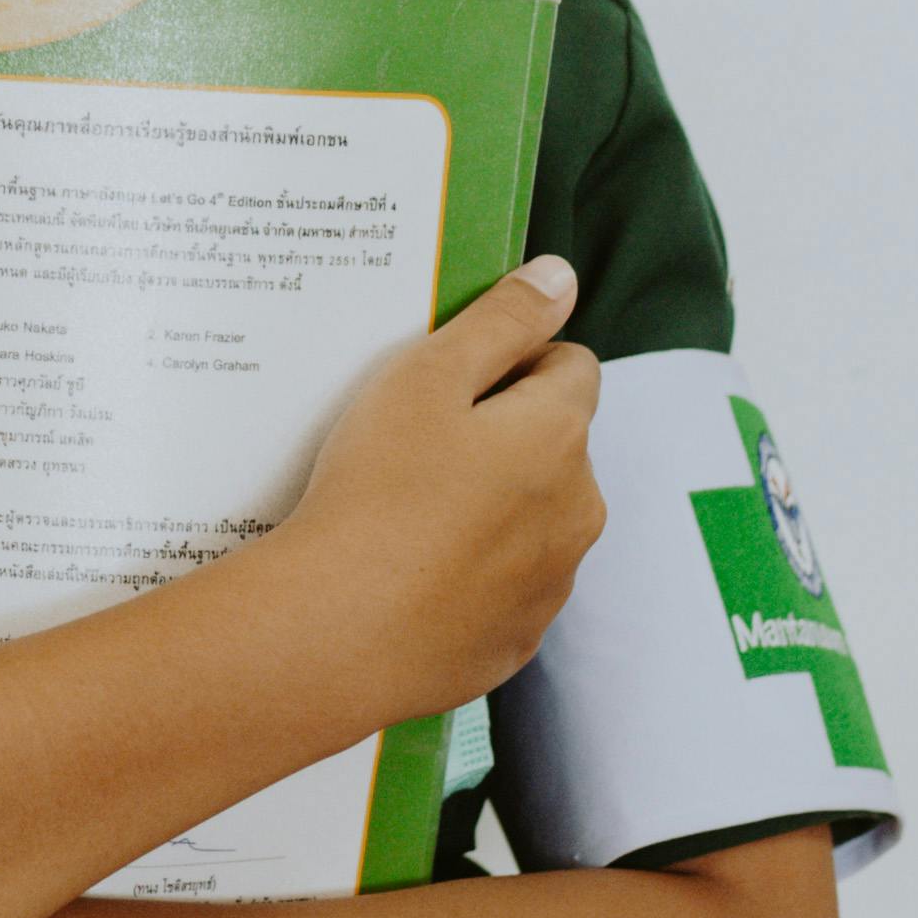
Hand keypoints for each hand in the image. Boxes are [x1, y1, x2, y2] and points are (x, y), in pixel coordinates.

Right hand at [287, 254, 603, 717]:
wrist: (338, 632)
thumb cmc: (376, 491)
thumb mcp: (426, 377)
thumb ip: (501, 320)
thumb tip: (561, 277)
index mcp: (560, 435)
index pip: (572, 366)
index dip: (514, 360)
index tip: (452, 382)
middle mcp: (579, 510)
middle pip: (558, 445)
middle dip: (507, 436)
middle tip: (421, 447)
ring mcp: (552, 582)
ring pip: (536, 519)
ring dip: (496, 506)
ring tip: (411, 515)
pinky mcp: (518, 639)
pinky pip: (507, 586)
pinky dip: (475, 573)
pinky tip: (414, 573)